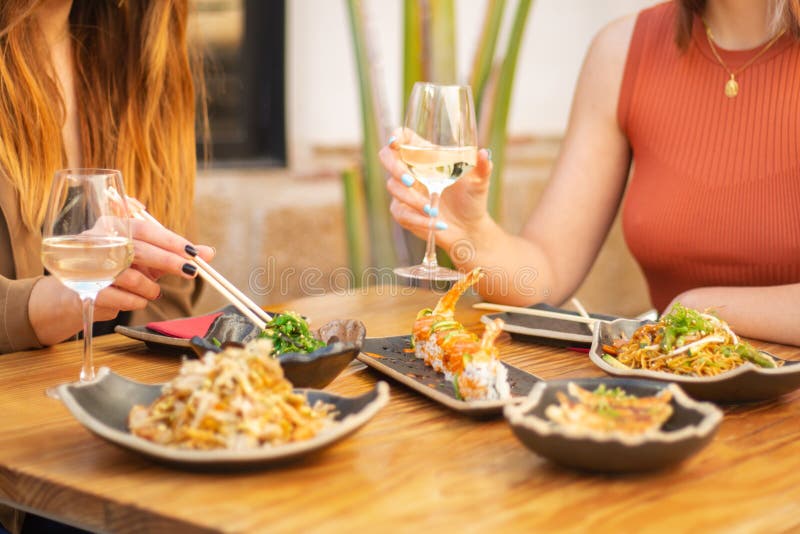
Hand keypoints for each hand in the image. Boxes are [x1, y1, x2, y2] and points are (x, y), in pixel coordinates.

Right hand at [29, 219, 215, 345]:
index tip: (194, 252)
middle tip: (191, 272)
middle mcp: (97, 242)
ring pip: (131, 277)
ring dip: (150, 288)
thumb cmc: (115, 271)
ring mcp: (88, 267)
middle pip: (139, 250)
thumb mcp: (147, 260)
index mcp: (111, 226)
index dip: (171, 240)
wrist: (74, 296)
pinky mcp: (84, 291)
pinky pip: (122, 298)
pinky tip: (137, 300)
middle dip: (170, 263)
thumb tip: (209, 252)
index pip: (145, 229)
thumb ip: (176, 254)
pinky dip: (136, 302)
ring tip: (152, 292)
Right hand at [379, 128, 493, 249]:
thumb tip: (485, 154)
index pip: (404, 138)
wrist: (469, 228)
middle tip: (410, 181)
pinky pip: (401, 212)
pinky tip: (435, 222)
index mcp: (427, 156)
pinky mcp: (404, 212)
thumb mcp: (479, 182)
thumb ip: (482, 167)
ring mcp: (405, 191)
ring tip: (433, 209)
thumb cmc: (472, 199)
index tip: (396, 143)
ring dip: (412, 198)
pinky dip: (418, 218)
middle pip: (387, 158)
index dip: (396, 136)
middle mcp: (412, 170)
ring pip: (393, 187)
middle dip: (395, 168)